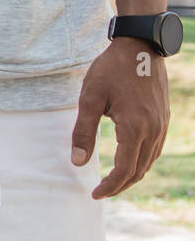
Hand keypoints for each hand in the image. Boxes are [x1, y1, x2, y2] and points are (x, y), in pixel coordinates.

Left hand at [71, 38, 169, 198]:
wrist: (140, 46)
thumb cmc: (111, 70)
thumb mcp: (90, 99)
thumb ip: (83, 132)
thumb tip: (78, 162)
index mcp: (135, 127)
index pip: (124, 170)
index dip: (109, 186)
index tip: (94, 194)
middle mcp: (154, 129)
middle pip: (139, 170)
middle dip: (120, 186)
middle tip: (100, 193)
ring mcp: (162, 124)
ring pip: (149, 161)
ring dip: (131, 176)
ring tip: (112, 182)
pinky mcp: (164, 118)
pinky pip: (155, 149)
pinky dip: (141, 162)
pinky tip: (128, 162)